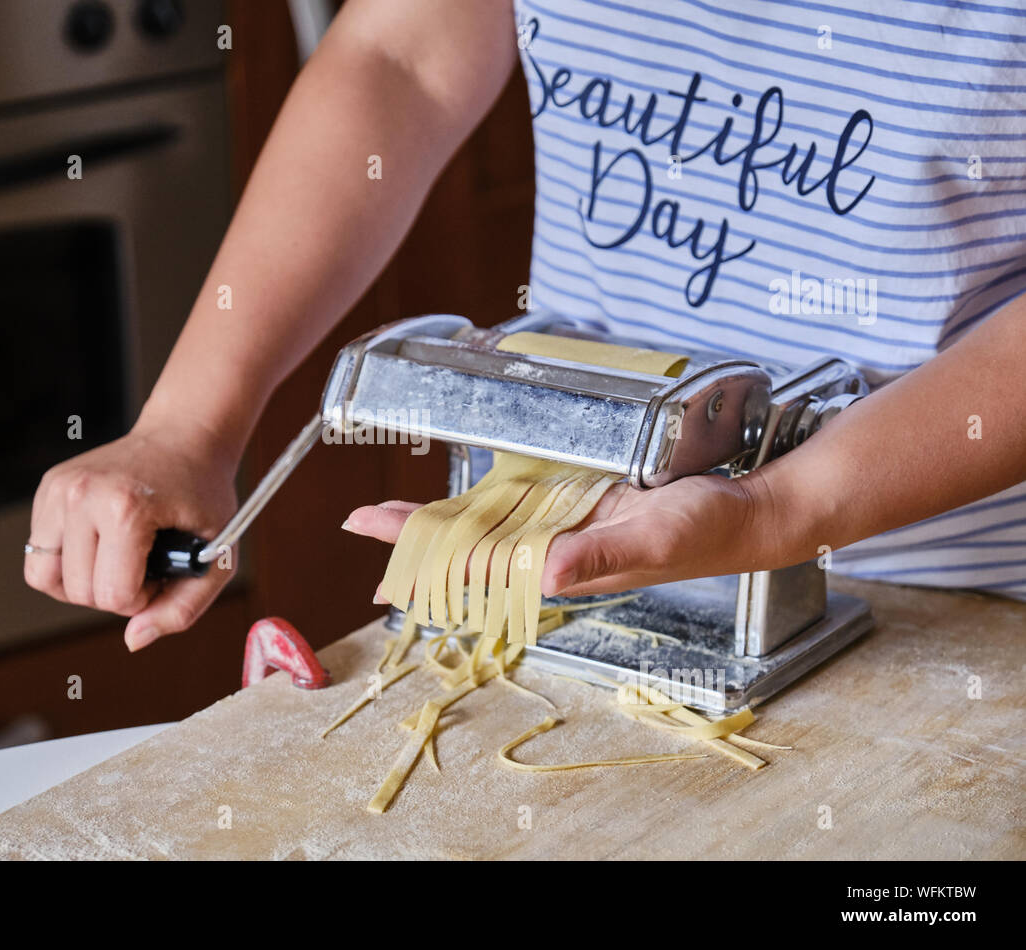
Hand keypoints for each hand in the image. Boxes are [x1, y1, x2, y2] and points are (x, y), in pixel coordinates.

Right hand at [24, 422, 237, 650]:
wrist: (185, 437)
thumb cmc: (203, 495)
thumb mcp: (216, 556)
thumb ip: (182, 608)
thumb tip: (134, 640)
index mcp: (125, 507)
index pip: (113, 596)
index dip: (143, 599)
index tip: (162, 572)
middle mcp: (82, 494)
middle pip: (80, 592)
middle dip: (115, 592)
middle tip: (145, 562)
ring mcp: (59, 489)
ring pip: (47, 579)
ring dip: (84, 582)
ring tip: (119, 557)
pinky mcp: (48, 489)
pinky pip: (38, 555)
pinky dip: (67, 563)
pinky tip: (100, 544)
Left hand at [344, 473, 772, 597]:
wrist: (745, 513)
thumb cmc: (704, 533)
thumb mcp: (653, 540)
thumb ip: (598, 557)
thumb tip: (539, 574)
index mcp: (557, 564)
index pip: (473, 565)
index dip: (424, 558)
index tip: (374, 554)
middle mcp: (550, 547)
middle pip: (467, 543)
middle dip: (414, 537)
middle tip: (359, 521)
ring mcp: (564, 523)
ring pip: (486, 521)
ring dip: (441, 517)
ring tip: (392, 514)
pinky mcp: (581, 498)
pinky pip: (520, 498)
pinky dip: (485, 494)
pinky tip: (464, 491)